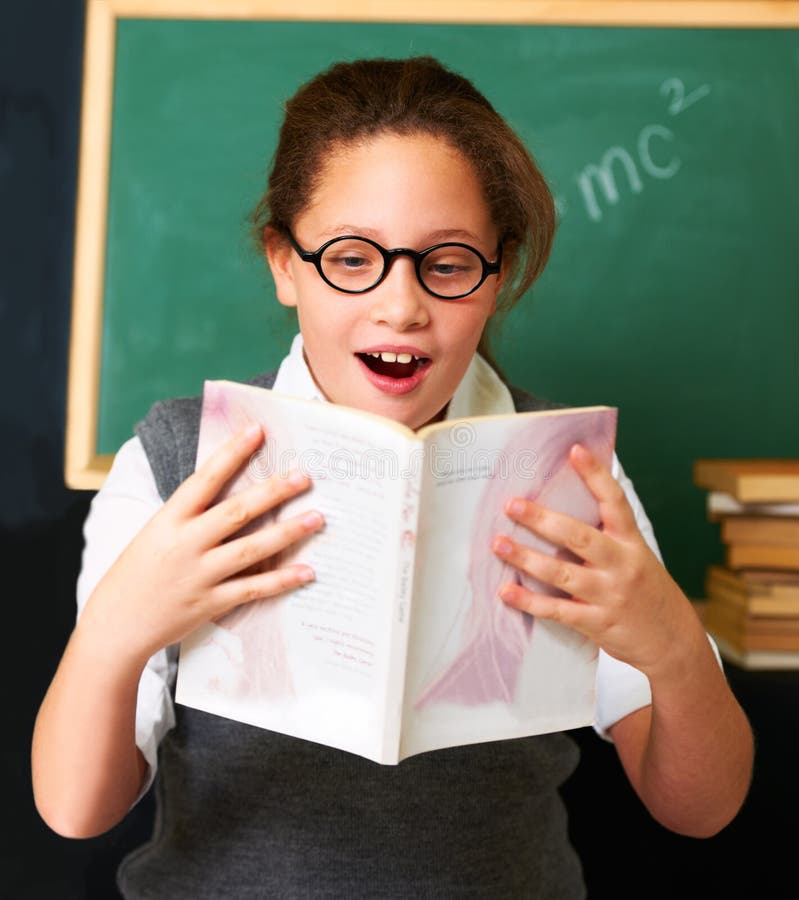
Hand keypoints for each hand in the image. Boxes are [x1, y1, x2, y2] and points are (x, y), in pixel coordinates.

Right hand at [78, 423, 323, 666]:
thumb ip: (193, 514)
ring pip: (250, 549)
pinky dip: (282, 580)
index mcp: (168, 520)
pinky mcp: (210, 604)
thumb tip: (236, 488)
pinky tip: (307, 570)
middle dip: (273, 492)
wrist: (116, 624)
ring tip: (316, 517)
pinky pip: (253, 588)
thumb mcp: (157, 532)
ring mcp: (199, 575)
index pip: (204, 479)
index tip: (257, 430)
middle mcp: (185, 544)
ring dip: (287, 532)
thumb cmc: (140, 571)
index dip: (231, 453)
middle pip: (236, 512)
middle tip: (305, 476)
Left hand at [491, 443, 700, 677]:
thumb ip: (607, 537)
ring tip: (498, 544)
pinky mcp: (597, 622)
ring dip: (526, 558)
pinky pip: (557, 611)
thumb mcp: (637, 557)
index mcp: (631, 543)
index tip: (574, 451)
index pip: (614, 501)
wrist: (674, 641)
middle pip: (579, 537)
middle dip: (542, 519)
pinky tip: (506, 591)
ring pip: (561, 574)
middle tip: (512, 505)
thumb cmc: (647, 592)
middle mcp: (622, 565)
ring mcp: (609, 595)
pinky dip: (529, 602)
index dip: (595, 475)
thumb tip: (563, 510)